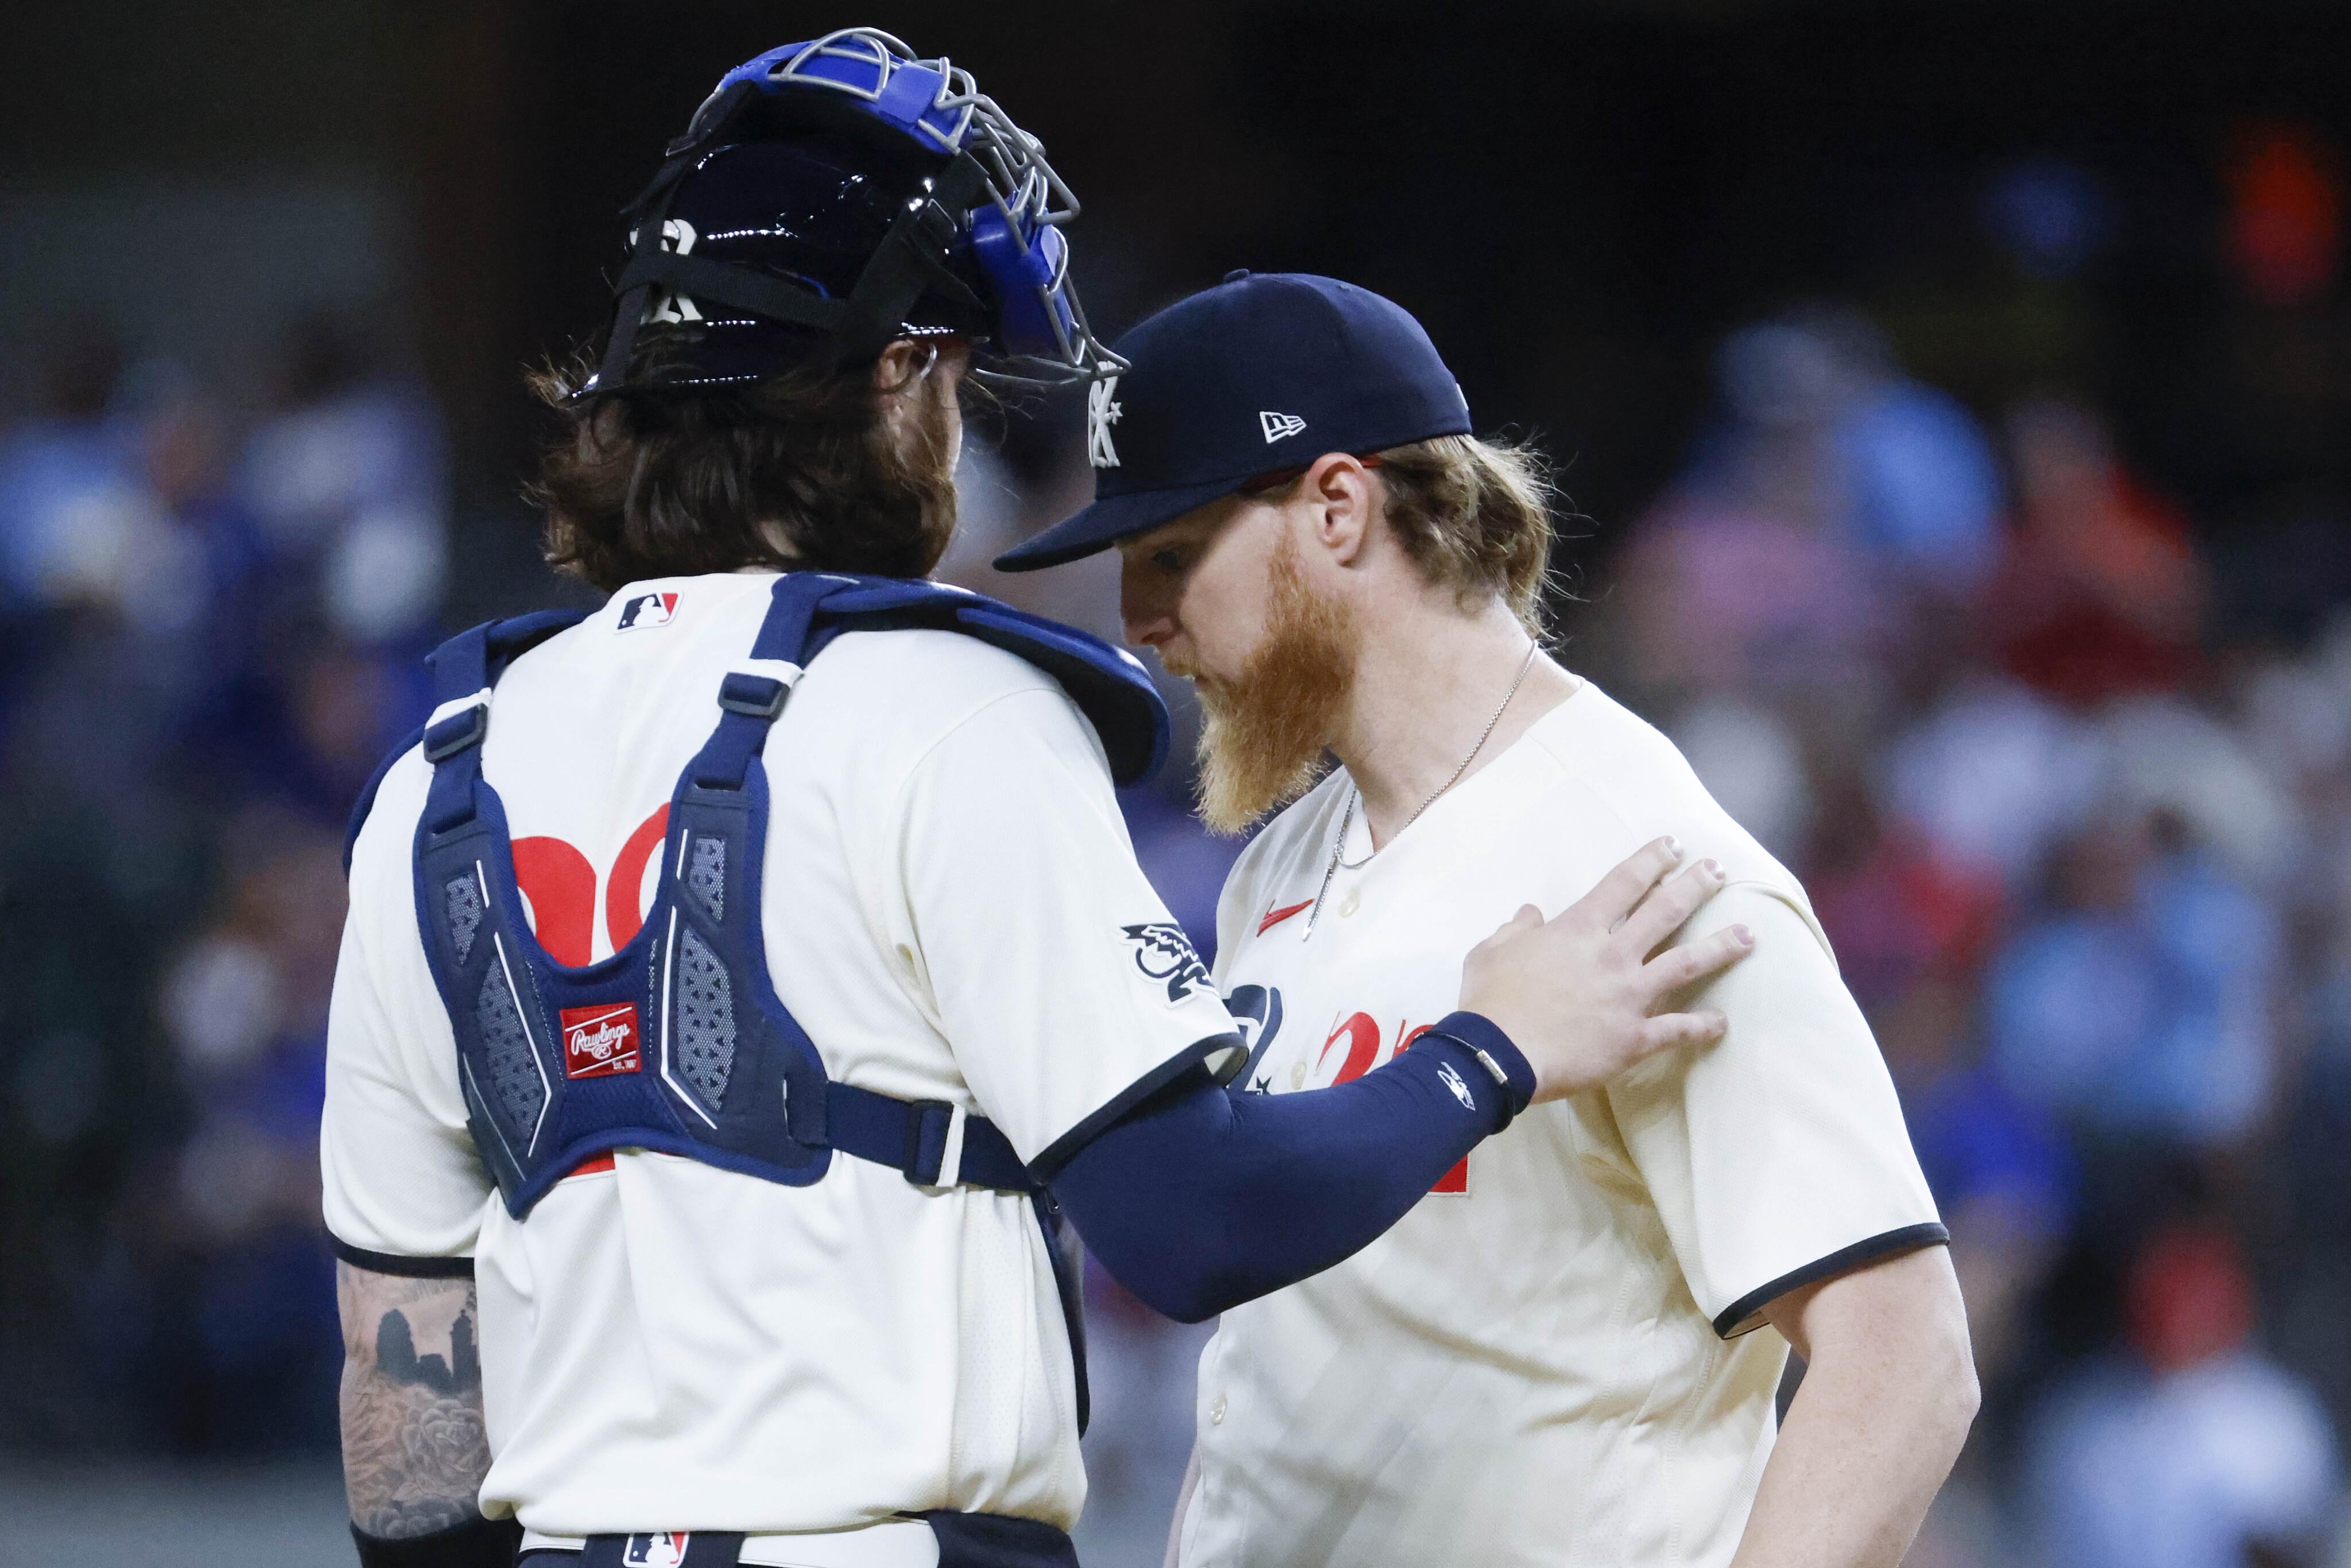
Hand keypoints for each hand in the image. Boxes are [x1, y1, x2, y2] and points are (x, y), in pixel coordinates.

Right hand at [1457, 838, 1753, 1103]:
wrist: (1499, 1055)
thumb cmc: (1491, 1001)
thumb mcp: (1490, 952)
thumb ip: (1515, 929)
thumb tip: (1529, 913)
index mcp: (1579, 929)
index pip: (1623, 883)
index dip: (1651, 860)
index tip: (1674, 846)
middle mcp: (1613, 955)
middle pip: (1665, 912)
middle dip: (1695, 886)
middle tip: (1718, 870)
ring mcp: (1629, 996)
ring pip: (1686, 963)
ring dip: (1720, 946)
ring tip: (1749, 935)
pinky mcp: (1634, 1037)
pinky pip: (1677, 1029)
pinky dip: (1702, 1025)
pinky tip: (1723, 1021)